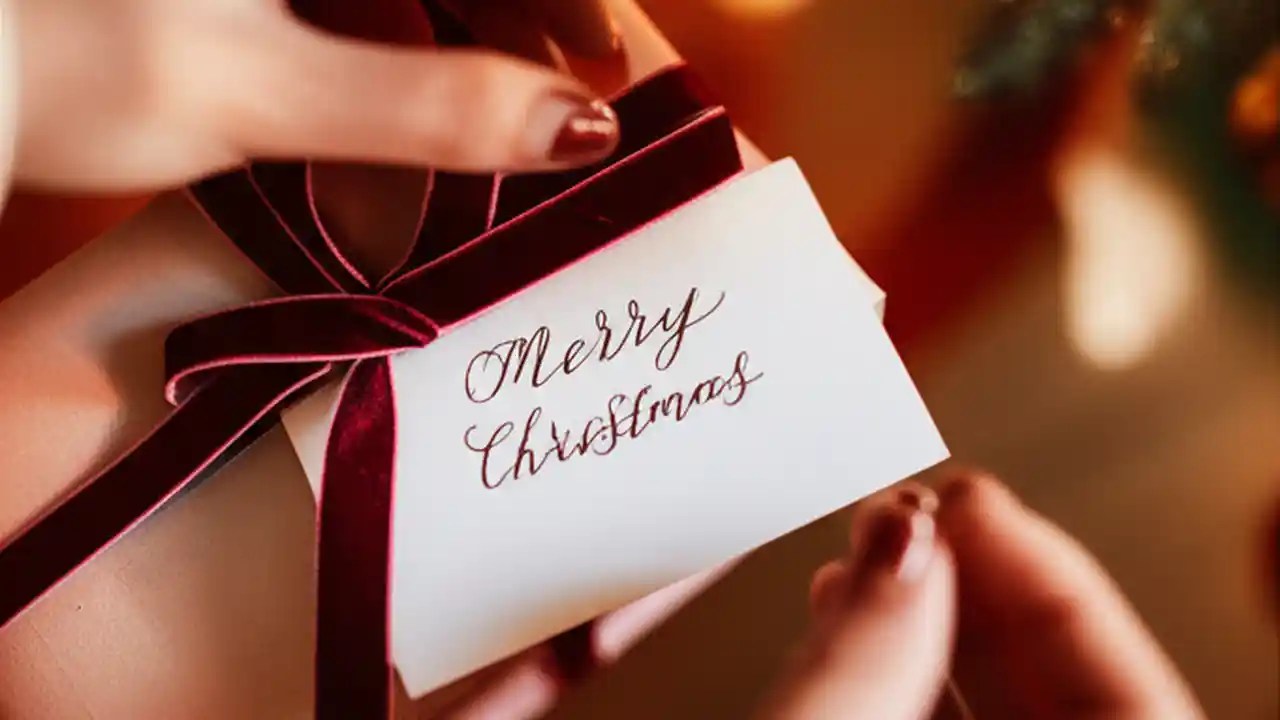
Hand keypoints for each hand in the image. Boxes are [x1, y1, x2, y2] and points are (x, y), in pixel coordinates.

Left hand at [8, 0, 620, 190]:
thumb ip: (428, 107)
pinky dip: (400, 23)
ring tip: (511, 100)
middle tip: (573, 91)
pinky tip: (416, 72)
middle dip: (522, 10)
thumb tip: (578, 127)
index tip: (609, 58)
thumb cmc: (66, 63)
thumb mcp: (257, 91)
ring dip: (467, 22)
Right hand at [759, 472, 1205, 719]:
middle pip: (1054, 689)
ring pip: (979, 707)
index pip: (1134, 700)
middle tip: (914, 507)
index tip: (971, 500)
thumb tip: (900, 537)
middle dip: (976, 584)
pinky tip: (845, 611)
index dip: (1054, 585)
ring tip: (871, 544)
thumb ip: (860, 658)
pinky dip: (887, 665)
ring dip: (923, 616)